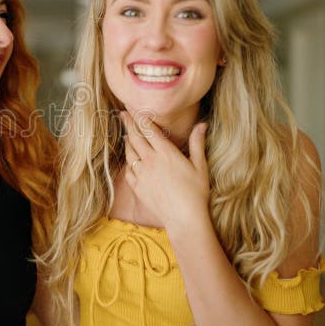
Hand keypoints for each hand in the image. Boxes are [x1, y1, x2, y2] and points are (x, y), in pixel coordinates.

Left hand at [120, 111, 209, 233]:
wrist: (184, 218)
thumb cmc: (196, 193)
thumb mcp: (200, 166)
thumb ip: (197, 143)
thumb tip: (201, 124)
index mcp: (166, 152)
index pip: (148, 129)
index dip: (139, 116)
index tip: (132, 107)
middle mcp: (150, 160)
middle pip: (135, 137)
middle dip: (129, 123)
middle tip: (123, 114)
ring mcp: (141, 173)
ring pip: (129, 152)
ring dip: (127, 140)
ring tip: (127, 134)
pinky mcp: (137, 187)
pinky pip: (128, 169)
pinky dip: (128, 160)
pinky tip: (130, 158)